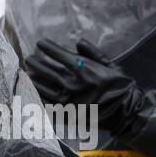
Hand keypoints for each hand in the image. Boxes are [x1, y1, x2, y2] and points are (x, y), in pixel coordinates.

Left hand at [26, 39, 148, 135]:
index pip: (60, 55)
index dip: (48, 47)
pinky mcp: (69, 114)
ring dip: (34, 79)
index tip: (40, 43)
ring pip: (44, 88)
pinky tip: (33, 91)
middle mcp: (75, 85)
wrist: (127, 114)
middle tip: (29, 58)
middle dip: (37, 62)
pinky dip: (39, 97)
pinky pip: (48, 104)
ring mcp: (70, 101)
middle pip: (48, 70)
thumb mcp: (112, 66)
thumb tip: (79, 41)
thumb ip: (94, 53)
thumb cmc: (121, 87)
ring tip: (28, 74)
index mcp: (86, 70)